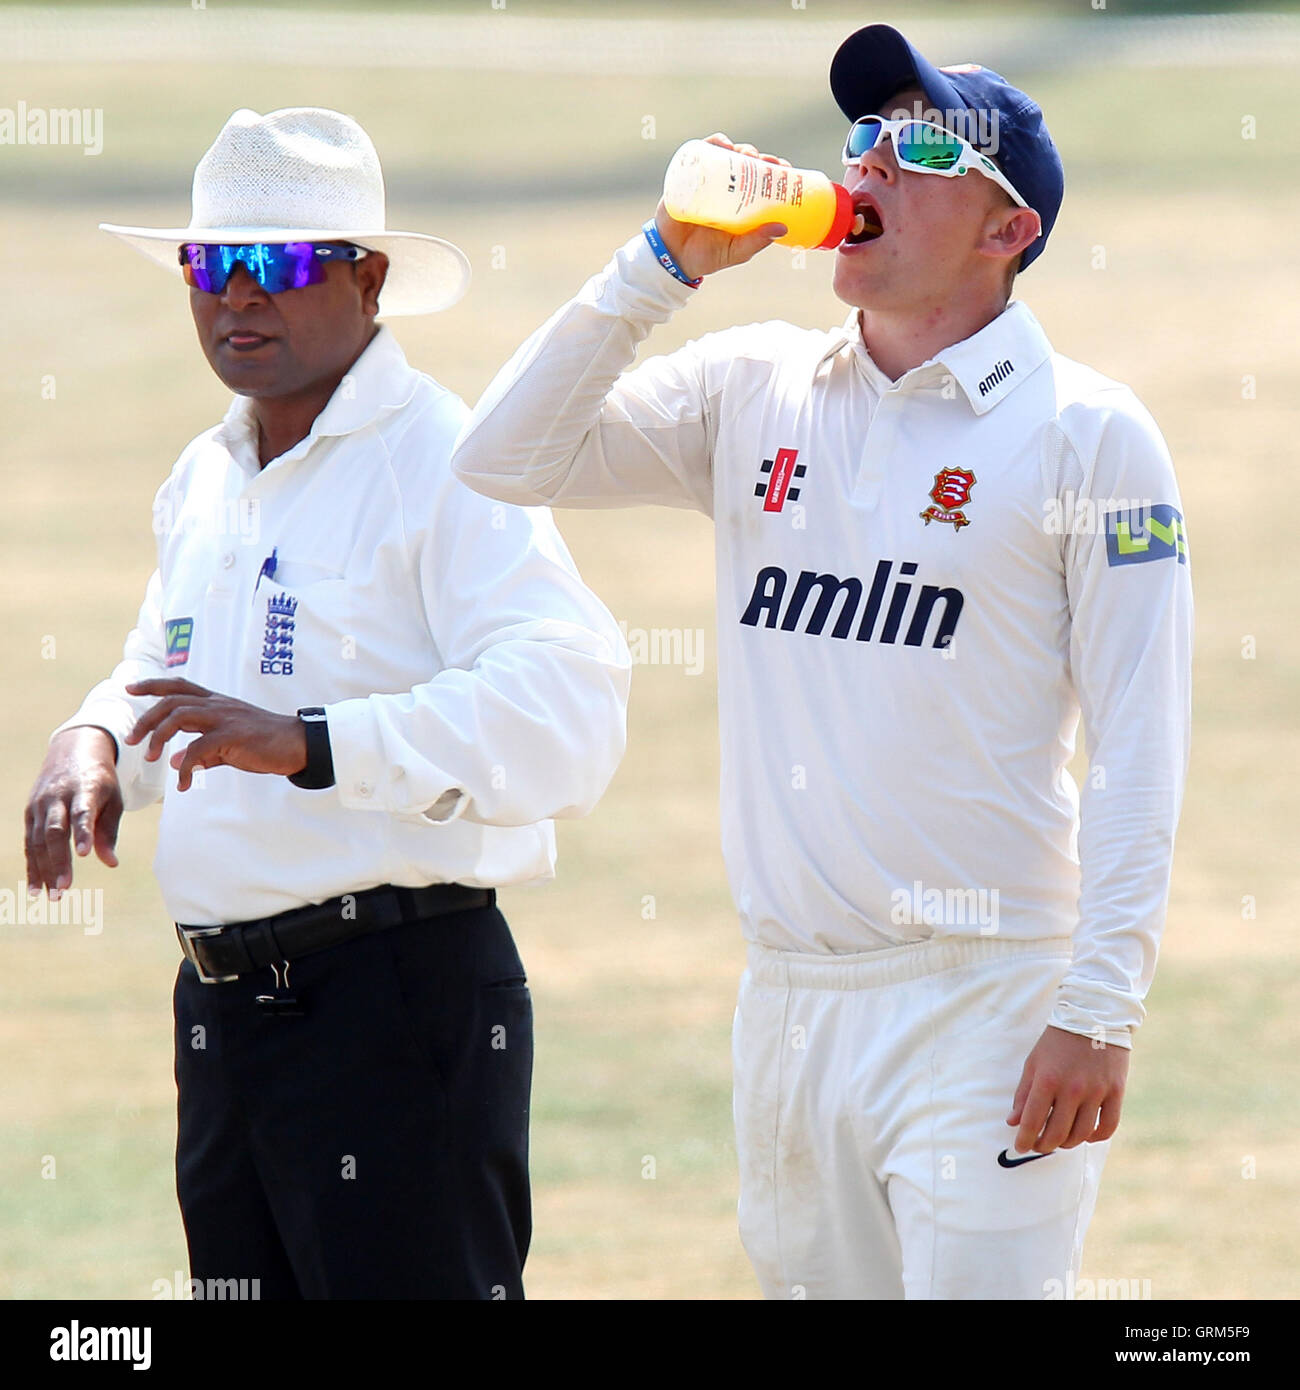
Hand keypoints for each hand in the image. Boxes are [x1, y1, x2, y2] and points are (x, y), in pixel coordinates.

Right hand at [25, 726, 122, 895]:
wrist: (73, 750)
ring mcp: (41, 804)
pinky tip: (36, 887)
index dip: (83, 832)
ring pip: (38, 839)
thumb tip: (110, 863)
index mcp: (85, 788)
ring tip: (52, 896)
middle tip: (65, 888)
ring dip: (44, 869)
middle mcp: (58, 796)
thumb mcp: (113, 799)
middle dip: (58, 860)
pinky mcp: (30, 812)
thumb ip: (109, 831)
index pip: (82, 812)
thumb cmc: (100, 780)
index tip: (84, 854)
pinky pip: (29, 842)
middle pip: (55, 830)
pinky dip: (32, 865)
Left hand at [123, 678, 306, 791]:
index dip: (152, 685)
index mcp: (216, 703)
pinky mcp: (233, 736)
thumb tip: (178, 764)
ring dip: (158, 736)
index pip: (178, 686)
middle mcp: (218, 705)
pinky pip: (198, 749)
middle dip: (146, 719)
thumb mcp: (231, 745)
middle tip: (131, 740)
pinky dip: (185, 767)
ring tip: (151, 758)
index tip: (130, 687)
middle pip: (171, 701)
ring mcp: (225, 718)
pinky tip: (183, 783)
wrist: (297, 744)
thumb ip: (204, 753)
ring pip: (179, 716)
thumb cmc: (265, 743)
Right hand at [656, 132, 789, 280]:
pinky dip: (714, 144)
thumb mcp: (736, 251)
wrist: (673, 258)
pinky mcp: (689, 176)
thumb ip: (756, 241)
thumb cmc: (707, 256)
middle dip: (760, 157)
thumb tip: (782, 227)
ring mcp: (708, 181)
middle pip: (746, 164)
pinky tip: (724, 145)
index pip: (762, 181)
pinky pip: (701, 153)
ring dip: (741, 149)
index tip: (784, 168)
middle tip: (767, 161)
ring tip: (747, 154)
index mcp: (742, 205)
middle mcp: (727, 189)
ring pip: (727, 155)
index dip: (775, 170)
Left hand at [1007, 1025, 1128, 1153]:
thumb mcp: (1034, 1062)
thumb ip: (1023, 1094)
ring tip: (1059, 1141)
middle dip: (1044, 1145)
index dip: (1024, 1139)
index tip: (1019, 1146)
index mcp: (1047, 1080)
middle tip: (1038, 1145)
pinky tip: (1086, 1135)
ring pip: (1082, 1134)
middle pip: (1057, 1132)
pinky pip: (1108, 1126)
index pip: (1032, 1121)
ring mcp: (1097, 1092)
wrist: (1092, 1017)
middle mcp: (1072, 1089)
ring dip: (1067, 1143)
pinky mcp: (1116, 1092)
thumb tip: (1013, 1122)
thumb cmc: (1057, 1041)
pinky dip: (1096, 1137)